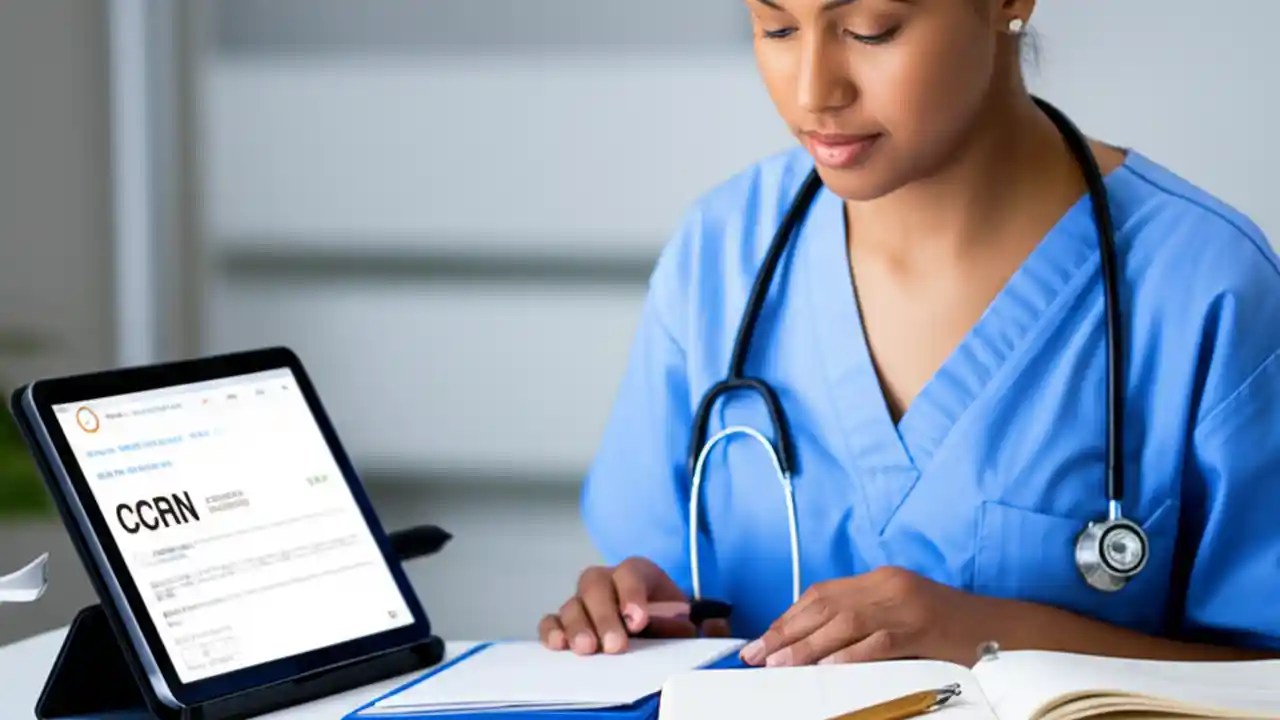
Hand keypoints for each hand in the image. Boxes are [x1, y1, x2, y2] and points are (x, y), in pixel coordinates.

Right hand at [538, 557, 725, 655]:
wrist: (655, 629)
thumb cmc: (669, 622)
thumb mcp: (691, 621)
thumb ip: (705, 623)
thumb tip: (715, 625)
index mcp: (639, 573)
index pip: (630, 573)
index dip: (632, 594)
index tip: (639, 620)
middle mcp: (607, 580)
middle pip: (595, 584)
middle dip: (604, 616)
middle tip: (616, 646)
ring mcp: (583, 600)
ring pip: (572, 602)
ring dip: (578, 626)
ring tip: (587, 650)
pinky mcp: (567, 620)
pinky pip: (552, 619)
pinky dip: (552, 630)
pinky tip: (559, 644)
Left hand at [739, 567, 1000, 666]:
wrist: (1006, 630)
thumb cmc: (952, 630)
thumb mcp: (902, 615)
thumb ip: (864, 621)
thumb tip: (816, 645)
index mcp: (882, 580)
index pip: (822, 594)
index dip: (788, 618)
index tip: (763, 640)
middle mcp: (890, 586)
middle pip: (825, 605)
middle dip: (786, 631)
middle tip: (757, 653)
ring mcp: (907, 605)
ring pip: (845, 621)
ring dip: (807, 644)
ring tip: (779, 663)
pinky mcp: (923, 628)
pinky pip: (878, 641)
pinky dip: (849, 654)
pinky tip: (826, 667)